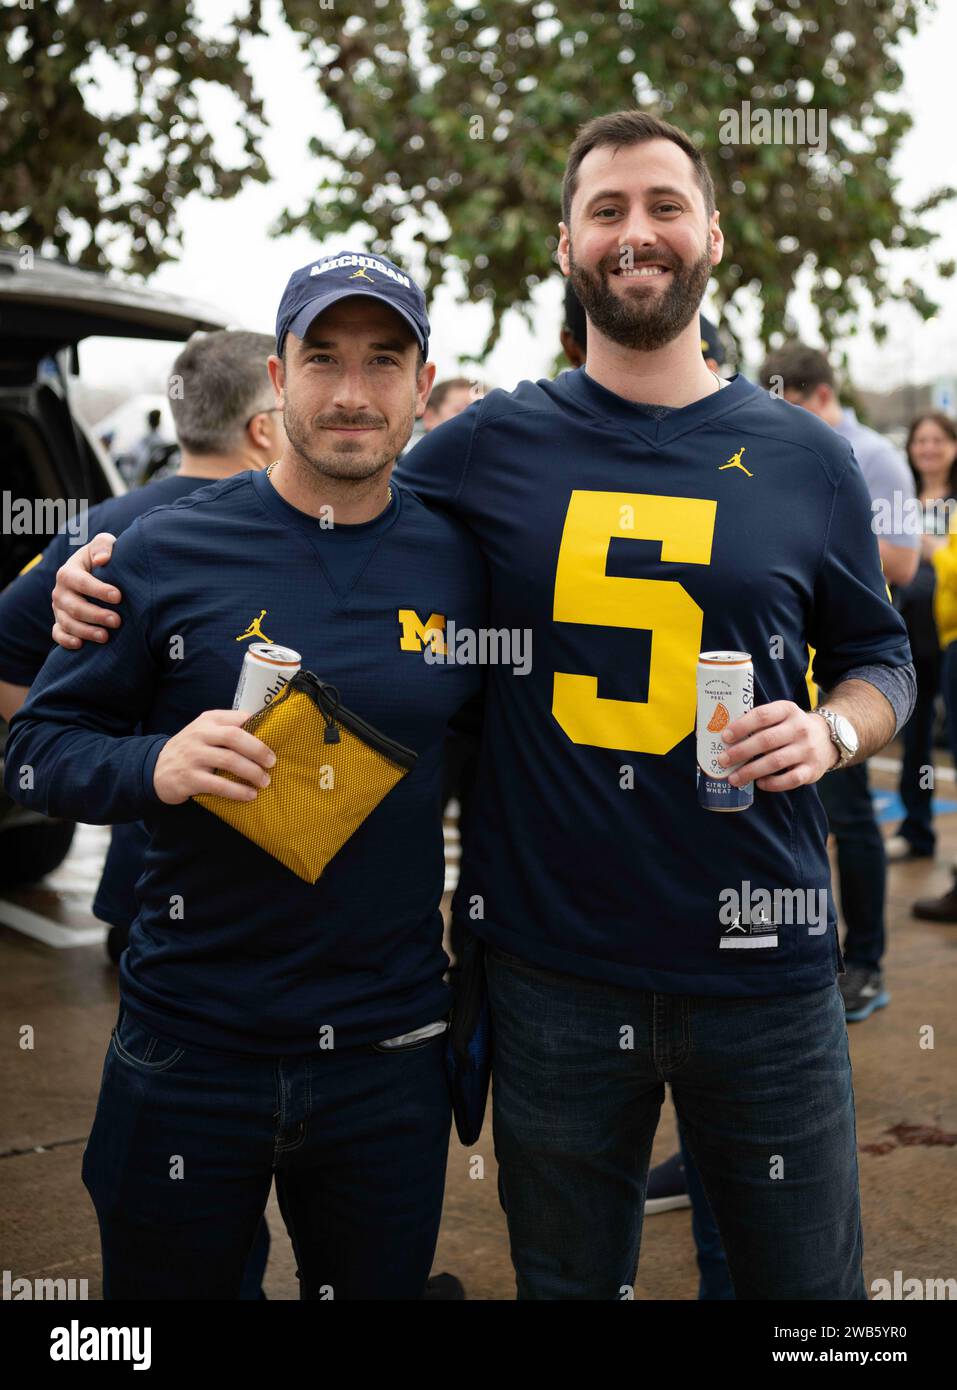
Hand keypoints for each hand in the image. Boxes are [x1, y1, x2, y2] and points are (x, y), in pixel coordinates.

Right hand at [51, 532, 121, 648]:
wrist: (95, 573)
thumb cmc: (103, 558)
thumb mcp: (104, 544)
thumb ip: (103, 545)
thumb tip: (103, 559)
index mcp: (68, 572)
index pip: (81, 582)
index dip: (99, 590)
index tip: (118, 596)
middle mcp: (60, 591)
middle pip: (74, 606)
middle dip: (96, 615)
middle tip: (117, 621)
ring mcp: (59, 608)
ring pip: (67, 623)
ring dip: (85, 631)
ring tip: (105, 637)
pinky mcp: (60, 622)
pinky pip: (58, 634)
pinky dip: (66, 640)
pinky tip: (80, 645)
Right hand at [153, 710, 276, 804]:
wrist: (154, 769)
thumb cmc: (190, 750)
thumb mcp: (204, 732)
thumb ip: (228, 729)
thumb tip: (265, 734)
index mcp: (208, 720)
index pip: (238, 718)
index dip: (259, 728)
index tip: (274, 740)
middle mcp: (200, 735)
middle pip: (235, 737)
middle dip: (258, 750)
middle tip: (272, 762)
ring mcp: (193, 756)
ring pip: (229, 761)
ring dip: (252, 772)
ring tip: (265, 781)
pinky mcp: (189, 778)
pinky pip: (219, 785)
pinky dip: (238, 791)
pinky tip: (250, 795)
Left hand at [718, 701, 838, 791]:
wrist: (828, 739)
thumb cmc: (792, 727)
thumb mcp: (781, 715)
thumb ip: (759, 721)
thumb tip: (723, 735)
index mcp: (788, 710)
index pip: (762, 716)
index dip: (741, 726)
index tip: (724, 737)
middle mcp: (799, 728)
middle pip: (766, 740)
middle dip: (740, 752)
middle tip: (722, 761)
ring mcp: (807, 750)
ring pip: (776, 762)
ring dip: (751, 771)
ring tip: (733, 778)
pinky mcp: (812, 770)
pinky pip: (790, 780)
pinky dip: (772, 783)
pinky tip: (759, 783)